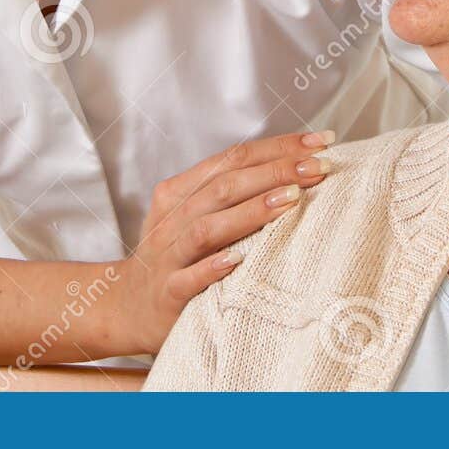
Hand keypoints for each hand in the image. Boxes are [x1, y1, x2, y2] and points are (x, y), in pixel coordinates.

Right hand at [116, 129, 336, 353]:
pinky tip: (238, 260)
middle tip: (317, 166)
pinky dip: (213, 267)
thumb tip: (297, 170)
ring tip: (291, 200)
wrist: (128, 306)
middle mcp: (173, 218)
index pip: (233, 159)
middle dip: (275, 172)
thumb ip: (232, 194)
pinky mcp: (168, 293)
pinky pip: (189, 278)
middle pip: (224, 186)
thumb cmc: (178, 257)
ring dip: (251, 211)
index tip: (320, 142)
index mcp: (180, 192)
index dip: (277, 147)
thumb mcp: (195, 216)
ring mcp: (167, 256)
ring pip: (207, 228)